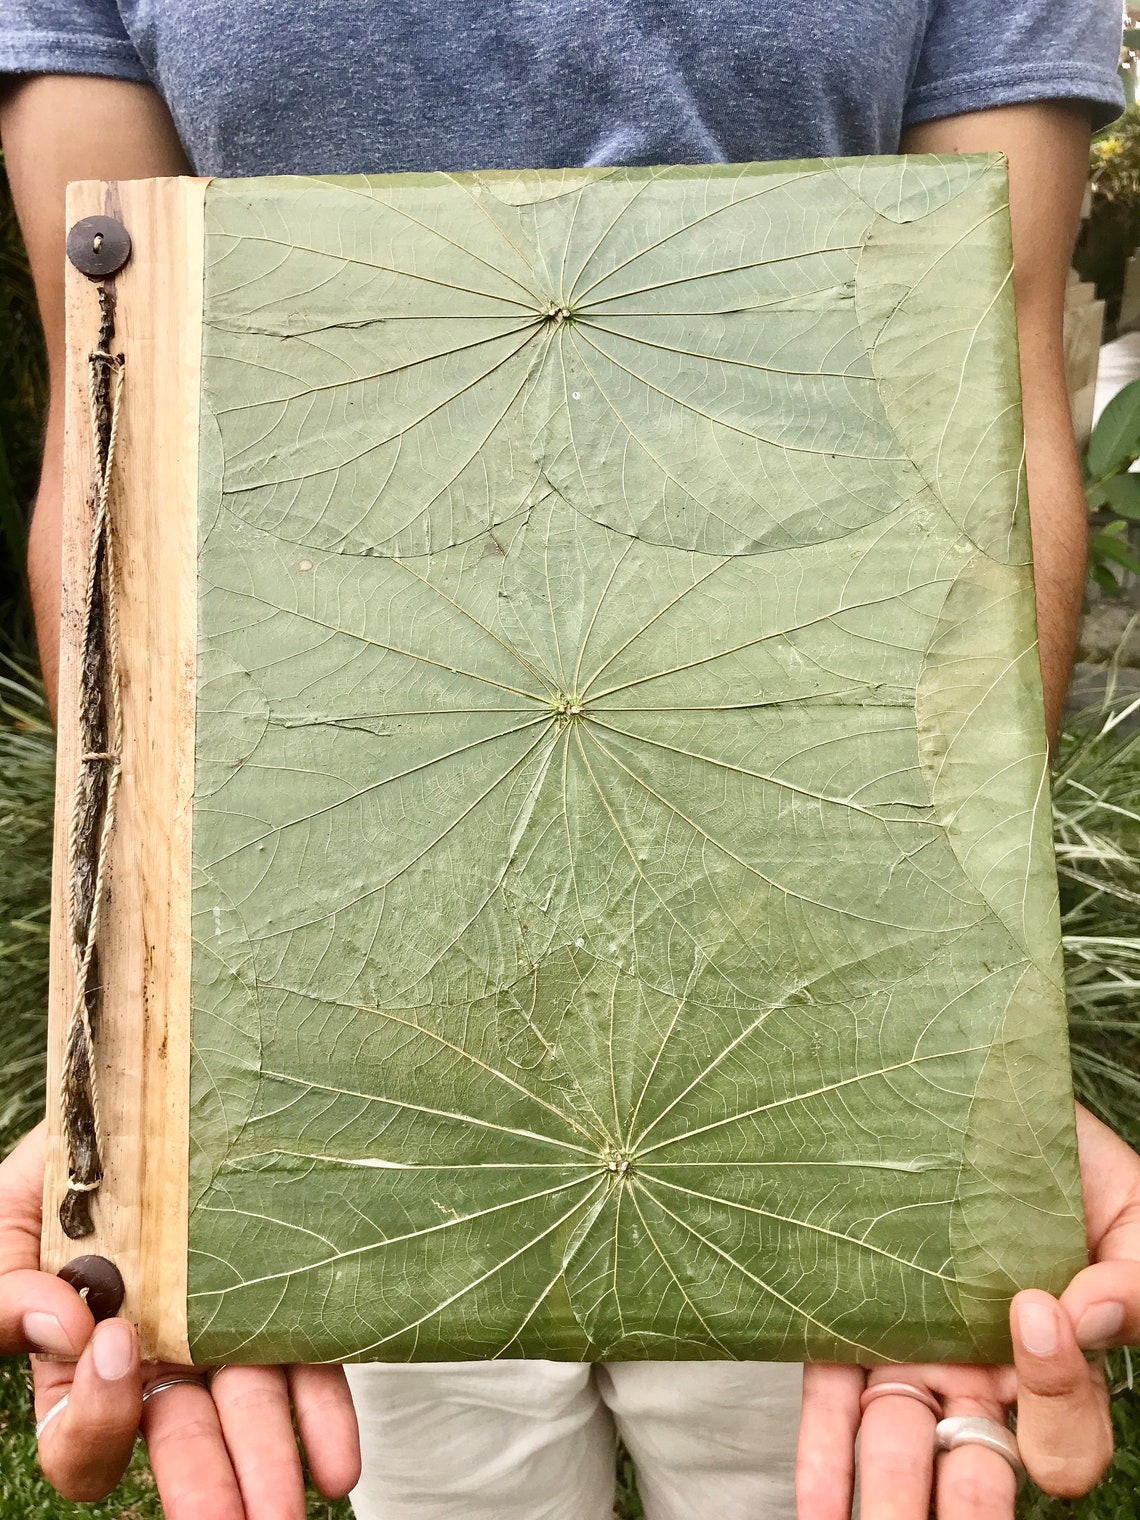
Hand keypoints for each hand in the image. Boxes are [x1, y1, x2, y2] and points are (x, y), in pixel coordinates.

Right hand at [0, 1122, 360, 1514]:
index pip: (81, 1434)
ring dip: (272, 1467)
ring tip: (301, 1506)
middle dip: (207, 1490)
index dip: (97, 1413)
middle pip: (179, 1444)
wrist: (145, 1094)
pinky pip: (306, 1362)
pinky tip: (338, 1461)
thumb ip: (10, 1284)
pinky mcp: (281, 1299)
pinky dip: (323, 1413)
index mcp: (84, 1354)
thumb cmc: (73, 1163)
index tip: (117, 1341)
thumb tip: (63, 1323)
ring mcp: (225, 1333)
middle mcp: (160, 1359)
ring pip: (249, 1417)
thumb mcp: (14, 1217)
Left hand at [796, 1103, 1139, 1518]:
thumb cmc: (1062, 1158)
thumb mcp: (1128, 1210)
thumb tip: (1085, 1319)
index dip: (1058, 1392)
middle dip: (968, 1510)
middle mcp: (984, 1374)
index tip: (1036, 1305)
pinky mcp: (852, 1325)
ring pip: (903, 1452)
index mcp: (1055, 1360)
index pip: (1065, 1433)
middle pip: (982, 1473)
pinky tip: (816, 1506)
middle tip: (959, 1519)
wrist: (981, 1093)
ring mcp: (916, 1355)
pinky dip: (823, 1459)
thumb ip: (1131, 1275)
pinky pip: (836, 1401)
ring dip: (887, 1500)